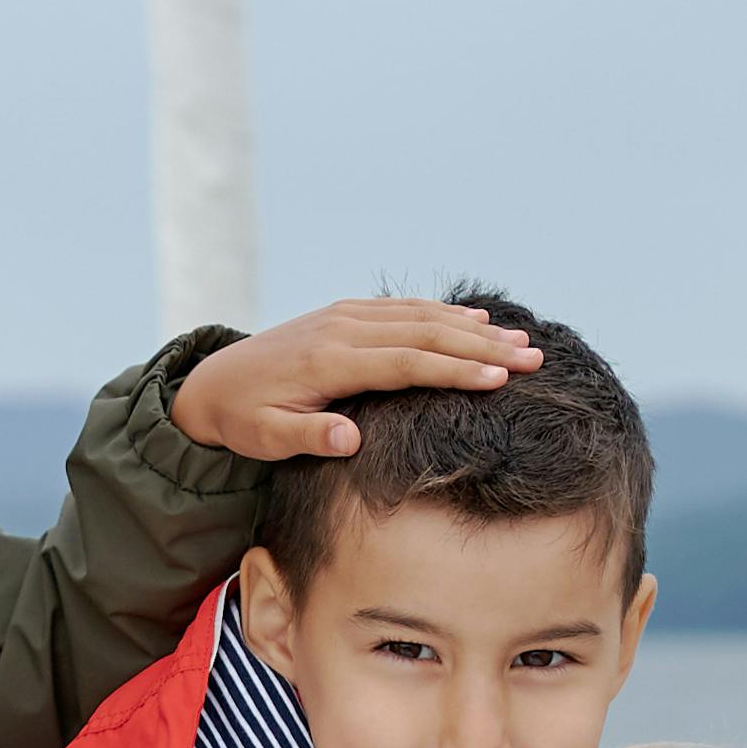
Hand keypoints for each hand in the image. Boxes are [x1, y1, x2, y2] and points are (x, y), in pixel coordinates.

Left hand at [173, 295, 542, 464]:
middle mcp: (343, 329)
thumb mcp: (267, 439)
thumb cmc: (244, 420)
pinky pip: (404, 308)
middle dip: (483, 345)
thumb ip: (308, 436)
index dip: (456, 369)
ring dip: (474, 327)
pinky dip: (444, 312)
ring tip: (521, 340)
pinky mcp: (346, 313)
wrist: (213, 382)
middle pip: (425, 333)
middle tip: (533, 358)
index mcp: (330, 362)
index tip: (499, 379)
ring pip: (421, 315)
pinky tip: (478, 318)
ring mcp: (345, 316)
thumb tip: (350, 439)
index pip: (406, 362)